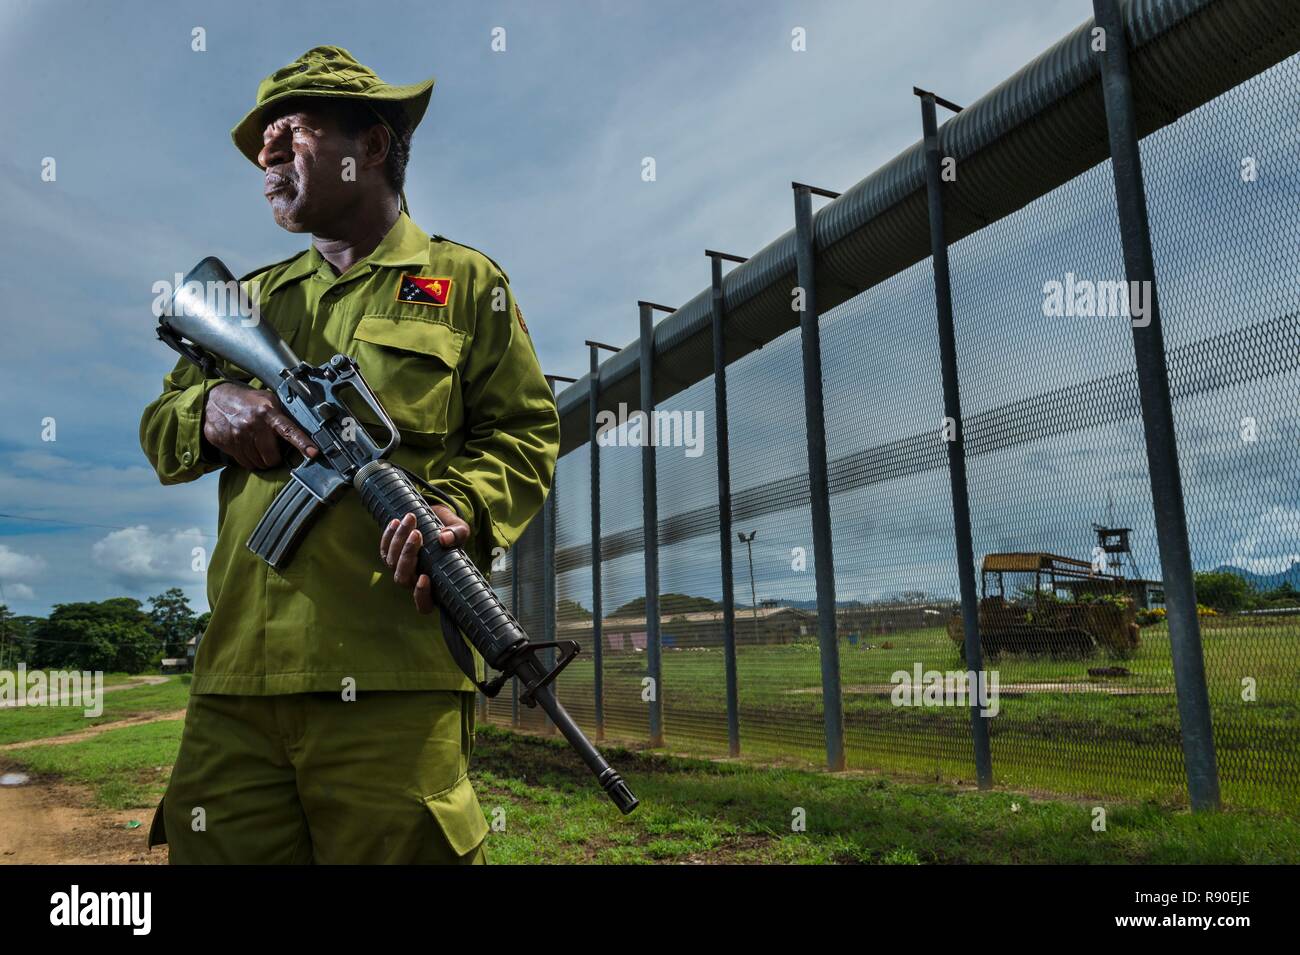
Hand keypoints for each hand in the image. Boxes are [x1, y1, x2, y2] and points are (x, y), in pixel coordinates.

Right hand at [202, 382, 317, 469]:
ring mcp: (238, 437)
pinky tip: (247, 448)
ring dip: (261, 460)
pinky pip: (245, 463)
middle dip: (275, 457)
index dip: (302, 443)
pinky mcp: (227, 445)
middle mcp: (253, 425)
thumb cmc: (247, 401)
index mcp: (268, 413)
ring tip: (258, 446)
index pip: (289, 430)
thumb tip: (302, 430)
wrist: (214, 400)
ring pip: (258, 463)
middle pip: (272, 457)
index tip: (314, 453)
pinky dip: (249, 460)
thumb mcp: (267, 400)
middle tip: (272, 449)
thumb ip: (282, 415)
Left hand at [380, 506, 470, 613]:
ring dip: (398, 540)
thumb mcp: (461, 532)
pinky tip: (396, 522)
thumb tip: (444, 538)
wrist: (439, 521)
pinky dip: (389, 536)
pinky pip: (384, 551)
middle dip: (408, 555)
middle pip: (403, 579)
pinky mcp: (391, 556)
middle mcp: (415, 582)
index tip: (425, 577)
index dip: (421, 595)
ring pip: (392, 563)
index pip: (424, 604)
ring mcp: (401, 569)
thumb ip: (456, 535)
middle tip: (418, 533)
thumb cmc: (453, 534)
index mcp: (435, 586)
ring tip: (410, 519)